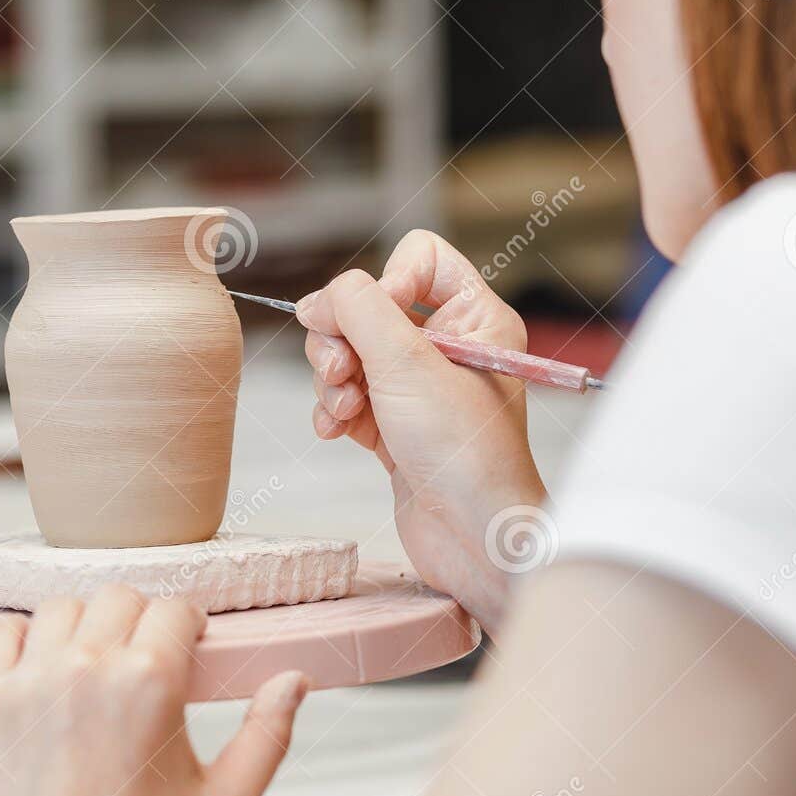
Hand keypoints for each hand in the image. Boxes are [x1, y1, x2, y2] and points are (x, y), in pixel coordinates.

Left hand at [0, 585, 308, 795]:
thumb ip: (268, 735)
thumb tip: (293, 680)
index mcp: (151, 680)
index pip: (174, 608)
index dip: (187, 627)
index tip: (184, 649)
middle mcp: (86, 665)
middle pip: (120, 597)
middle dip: (139, 622)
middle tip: (142, 662)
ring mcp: (28, 677)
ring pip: (62, 608)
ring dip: (83, 626)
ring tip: (91, 669)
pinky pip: (0, 632)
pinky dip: (21, 639)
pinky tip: (38, 670)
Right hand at [298, 230, 544, 631]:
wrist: (473, 536)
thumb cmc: (463, 454)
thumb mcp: (406, 363)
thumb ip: (358, 311)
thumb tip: (320, 298)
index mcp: (475, 319)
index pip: (419, 258)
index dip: (385, 282)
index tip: (376, 324)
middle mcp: (450, 348)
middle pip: (369, 308)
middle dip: (342, 339)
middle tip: (341, 372)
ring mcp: (421, 390)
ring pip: (351, 354)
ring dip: (332, 379)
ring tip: (342, 410)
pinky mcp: (396, 428)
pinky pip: (348, 397)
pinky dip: (334, 410)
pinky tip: (336, 431)